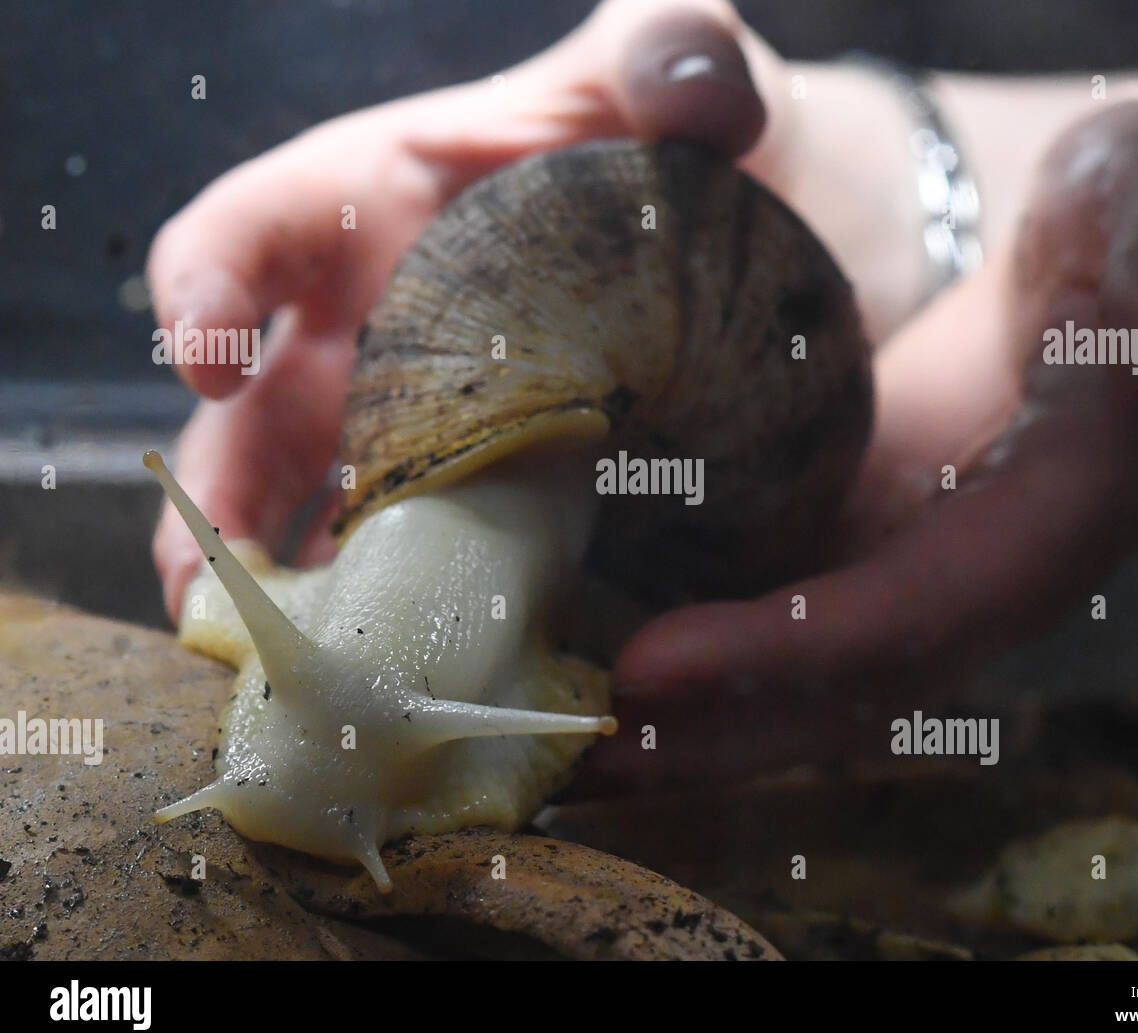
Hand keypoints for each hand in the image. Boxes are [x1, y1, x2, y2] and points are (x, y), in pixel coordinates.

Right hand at [149, 0, 868, 617]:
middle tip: (212, 589)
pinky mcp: (475, 491)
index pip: (249, 234)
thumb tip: (696, 85)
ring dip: (286, 590)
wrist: (738, 232)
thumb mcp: (669, 78)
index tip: (201, 355)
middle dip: (218, 503)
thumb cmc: (671, 141)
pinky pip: (411, 558)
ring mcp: (413, 420)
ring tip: (292, 664)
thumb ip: (675, 56)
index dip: (204, 288)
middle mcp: (367, 324)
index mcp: (375, 204)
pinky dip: (398, 614)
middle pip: (251, 419)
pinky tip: (418, 668)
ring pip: (312, 512)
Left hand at [594, 100, 1137, 791]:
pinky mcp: (875, 561)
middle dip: (712, 733)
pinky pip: (786, 643)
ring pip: (812, 692)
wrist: (1113, 257)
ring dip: (692, 733)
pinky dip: (698, 677)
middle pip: (849, 692)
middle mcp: (987, 578)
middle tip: (566, 755)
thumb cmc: (1125, 218)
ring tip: (560, 751)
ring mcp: (926, 579)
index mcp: (1056, 512)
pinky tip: (595, 676)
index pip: (921, 611)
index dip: (791, 652)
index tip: (648, 672)